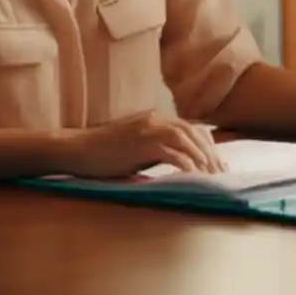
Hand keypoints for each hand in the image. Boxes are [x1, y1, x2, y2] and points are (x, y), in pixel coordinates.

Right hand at [59, 111, 225, 177]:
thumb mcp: (136, 148)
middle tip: (219, 172)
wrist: (76, 150)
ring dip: (201, 157)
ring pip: (185, 139)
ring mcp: (148, 129)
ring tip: (210, 175)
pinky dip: (185, 163)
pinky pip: (170, 152)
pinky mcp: (140, 143)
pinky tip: (193, 175)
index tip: (217, 163)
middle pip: (193, 132)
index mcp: (156, 119)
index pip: (191, 128)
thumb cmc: (103, 154)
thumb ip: (157, 151)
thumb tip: (180, 167)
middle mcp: (155, 120)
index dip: (207, 145)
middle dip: (209, 152)